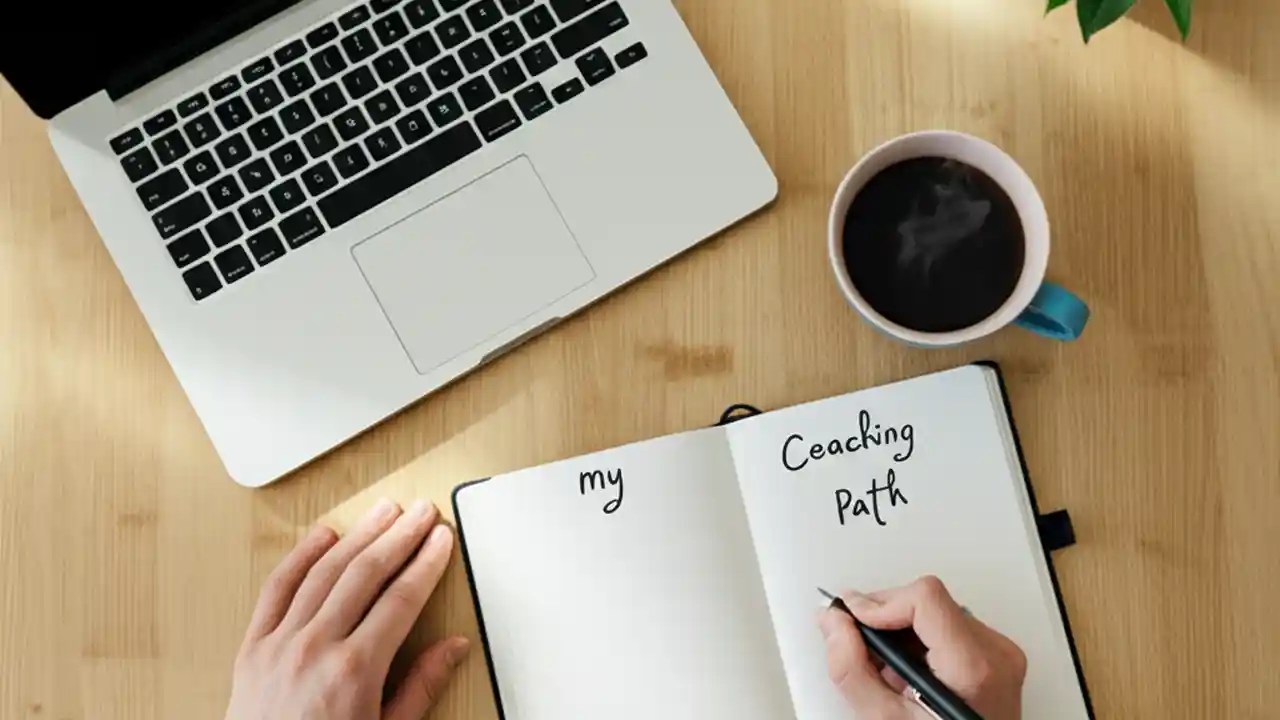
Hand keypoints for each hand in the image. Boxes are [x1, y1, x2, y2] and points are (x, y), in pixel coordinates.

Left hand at [227, 500, 470, 719]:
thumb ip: (420, 687)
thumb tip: (453, 648)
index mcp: (354, 671)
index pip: (401, 599)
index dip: (426, 564)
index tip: (441, 540)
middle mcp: (315, 648)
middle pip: (366, 573)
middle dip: (400, 536)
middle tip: (422, 512)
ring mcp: (279, 644)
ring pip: (324, 572)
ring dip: (359, 535)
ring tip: (384, 512)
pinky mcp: (252, 649)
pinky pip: (277, 589)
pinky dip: (300, 557)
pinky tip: (323, 536)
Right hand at [818, 576, 1026, 719]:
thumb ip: (852, 669)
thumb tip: (834, 623)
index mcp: (972, 667)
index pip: (924, 598)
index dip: (880, 602)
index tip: (852, 615)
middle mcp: (995, 652)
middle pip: (926, 601)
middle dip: (884, 618)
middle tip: (859, 645)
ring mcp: (1000, 652)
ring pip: (935, 610)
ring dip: (899, 631)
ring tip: (888, 670)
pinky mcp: (997, 654)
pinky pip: (949, 625)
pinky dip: (918, 640)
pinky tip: (907, 672)